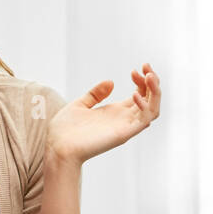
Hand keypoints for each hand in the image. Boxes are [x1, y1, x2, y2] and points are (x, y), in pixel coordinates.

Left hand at [46, 64, 160, 165]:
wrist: (57, 146)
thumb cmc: (65, 130)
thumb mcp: (80, 105)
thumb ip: (96, 94)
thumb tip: (111, 82)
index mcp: (115, 112)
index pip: (140, 94)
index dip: (142, 81)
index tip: (134, 70)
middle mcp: (124, 119)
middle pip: (150, 100)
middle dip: (152, 81)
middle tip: (146, 66)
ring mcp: (125, 126)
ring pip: (153, 109)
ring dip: (155, 92)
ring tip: (149, 76)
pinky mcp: (123, 134)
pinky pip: (143, 120)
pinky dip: (145, 106)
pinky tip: (135, 94)